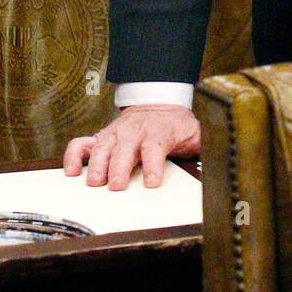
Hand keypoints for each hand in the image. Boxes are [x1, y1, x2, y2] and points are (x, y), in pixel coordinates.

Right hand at [63, 104, 200, 189]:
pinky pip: (81, 143)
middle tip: (117, 187)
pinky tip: (72, 172)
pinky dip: (74, 156)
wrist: (159, 104)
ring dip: (96, 164)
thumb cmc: (176, 126)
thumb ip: (204, 146)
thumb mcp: (195, 134)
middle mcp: (134, 132)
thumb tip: (220, 157)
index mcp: (159, 132)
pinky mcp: (101, 137)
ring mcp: (115, 133)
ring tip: (93, 183)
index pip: (156, 147)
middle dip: (120, 168)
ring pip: (102, 146)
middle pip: (126, 149)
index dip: (154, 165)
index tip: (153, 182)